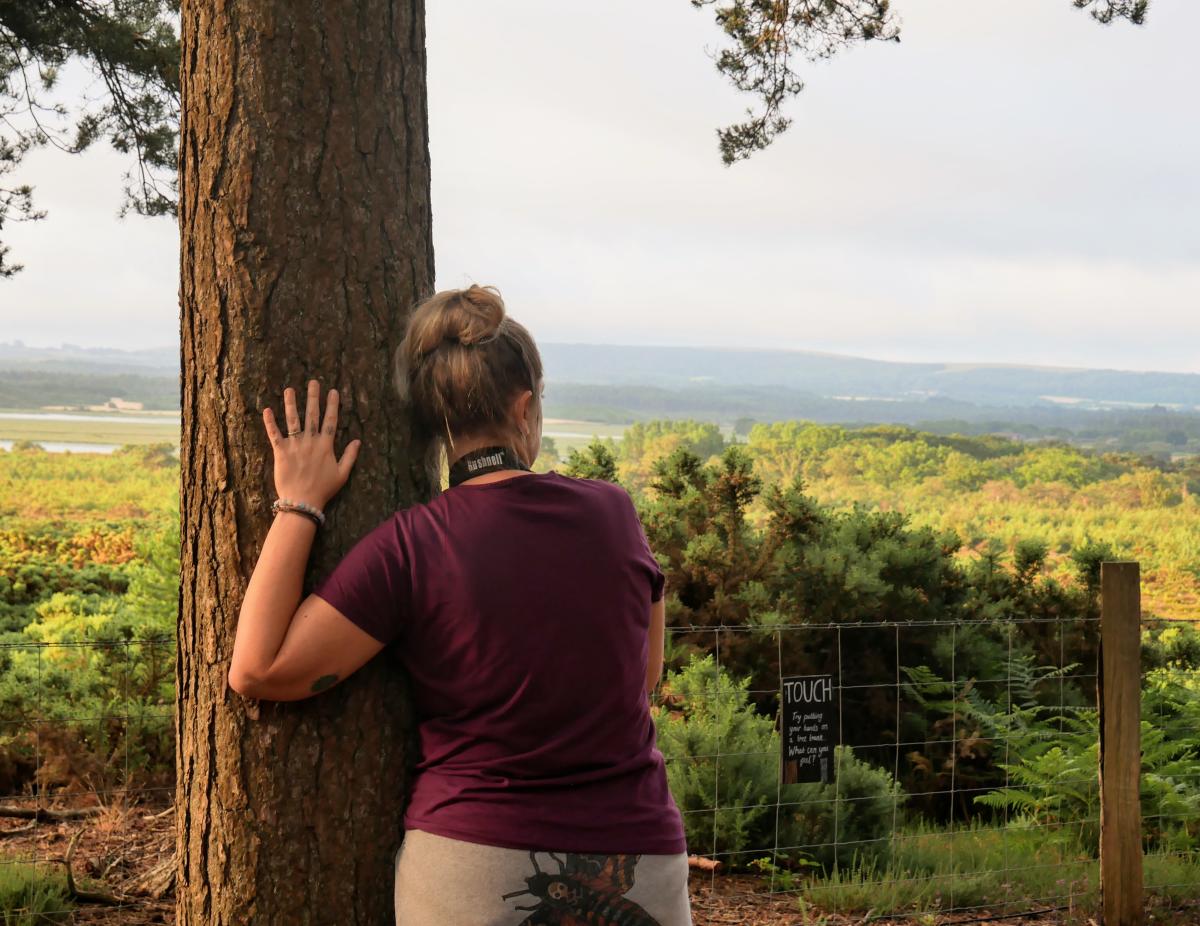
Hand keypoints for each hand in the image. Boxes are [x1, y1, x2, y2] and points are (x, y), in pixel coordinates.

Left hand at [262, 379, 360, 510]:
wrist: (302, 501)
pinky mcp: (280, 452)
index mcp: (326, 446)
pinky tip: (267, 410)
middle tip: (313, 382)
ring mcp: (294, 446)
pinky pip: (274, 434)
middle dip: (313, 397)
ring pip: (292, 420)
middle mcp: (310, 441)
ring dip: (291, 404)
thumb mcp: (342, 474)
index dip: (332, 405)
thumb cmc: (324, 489)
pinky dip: (270, 422)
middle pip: (312, 415)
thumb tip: (357, 441)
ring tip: (289, 390)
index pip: (330, 420)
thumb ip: (350, 456)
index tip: (333, 391)